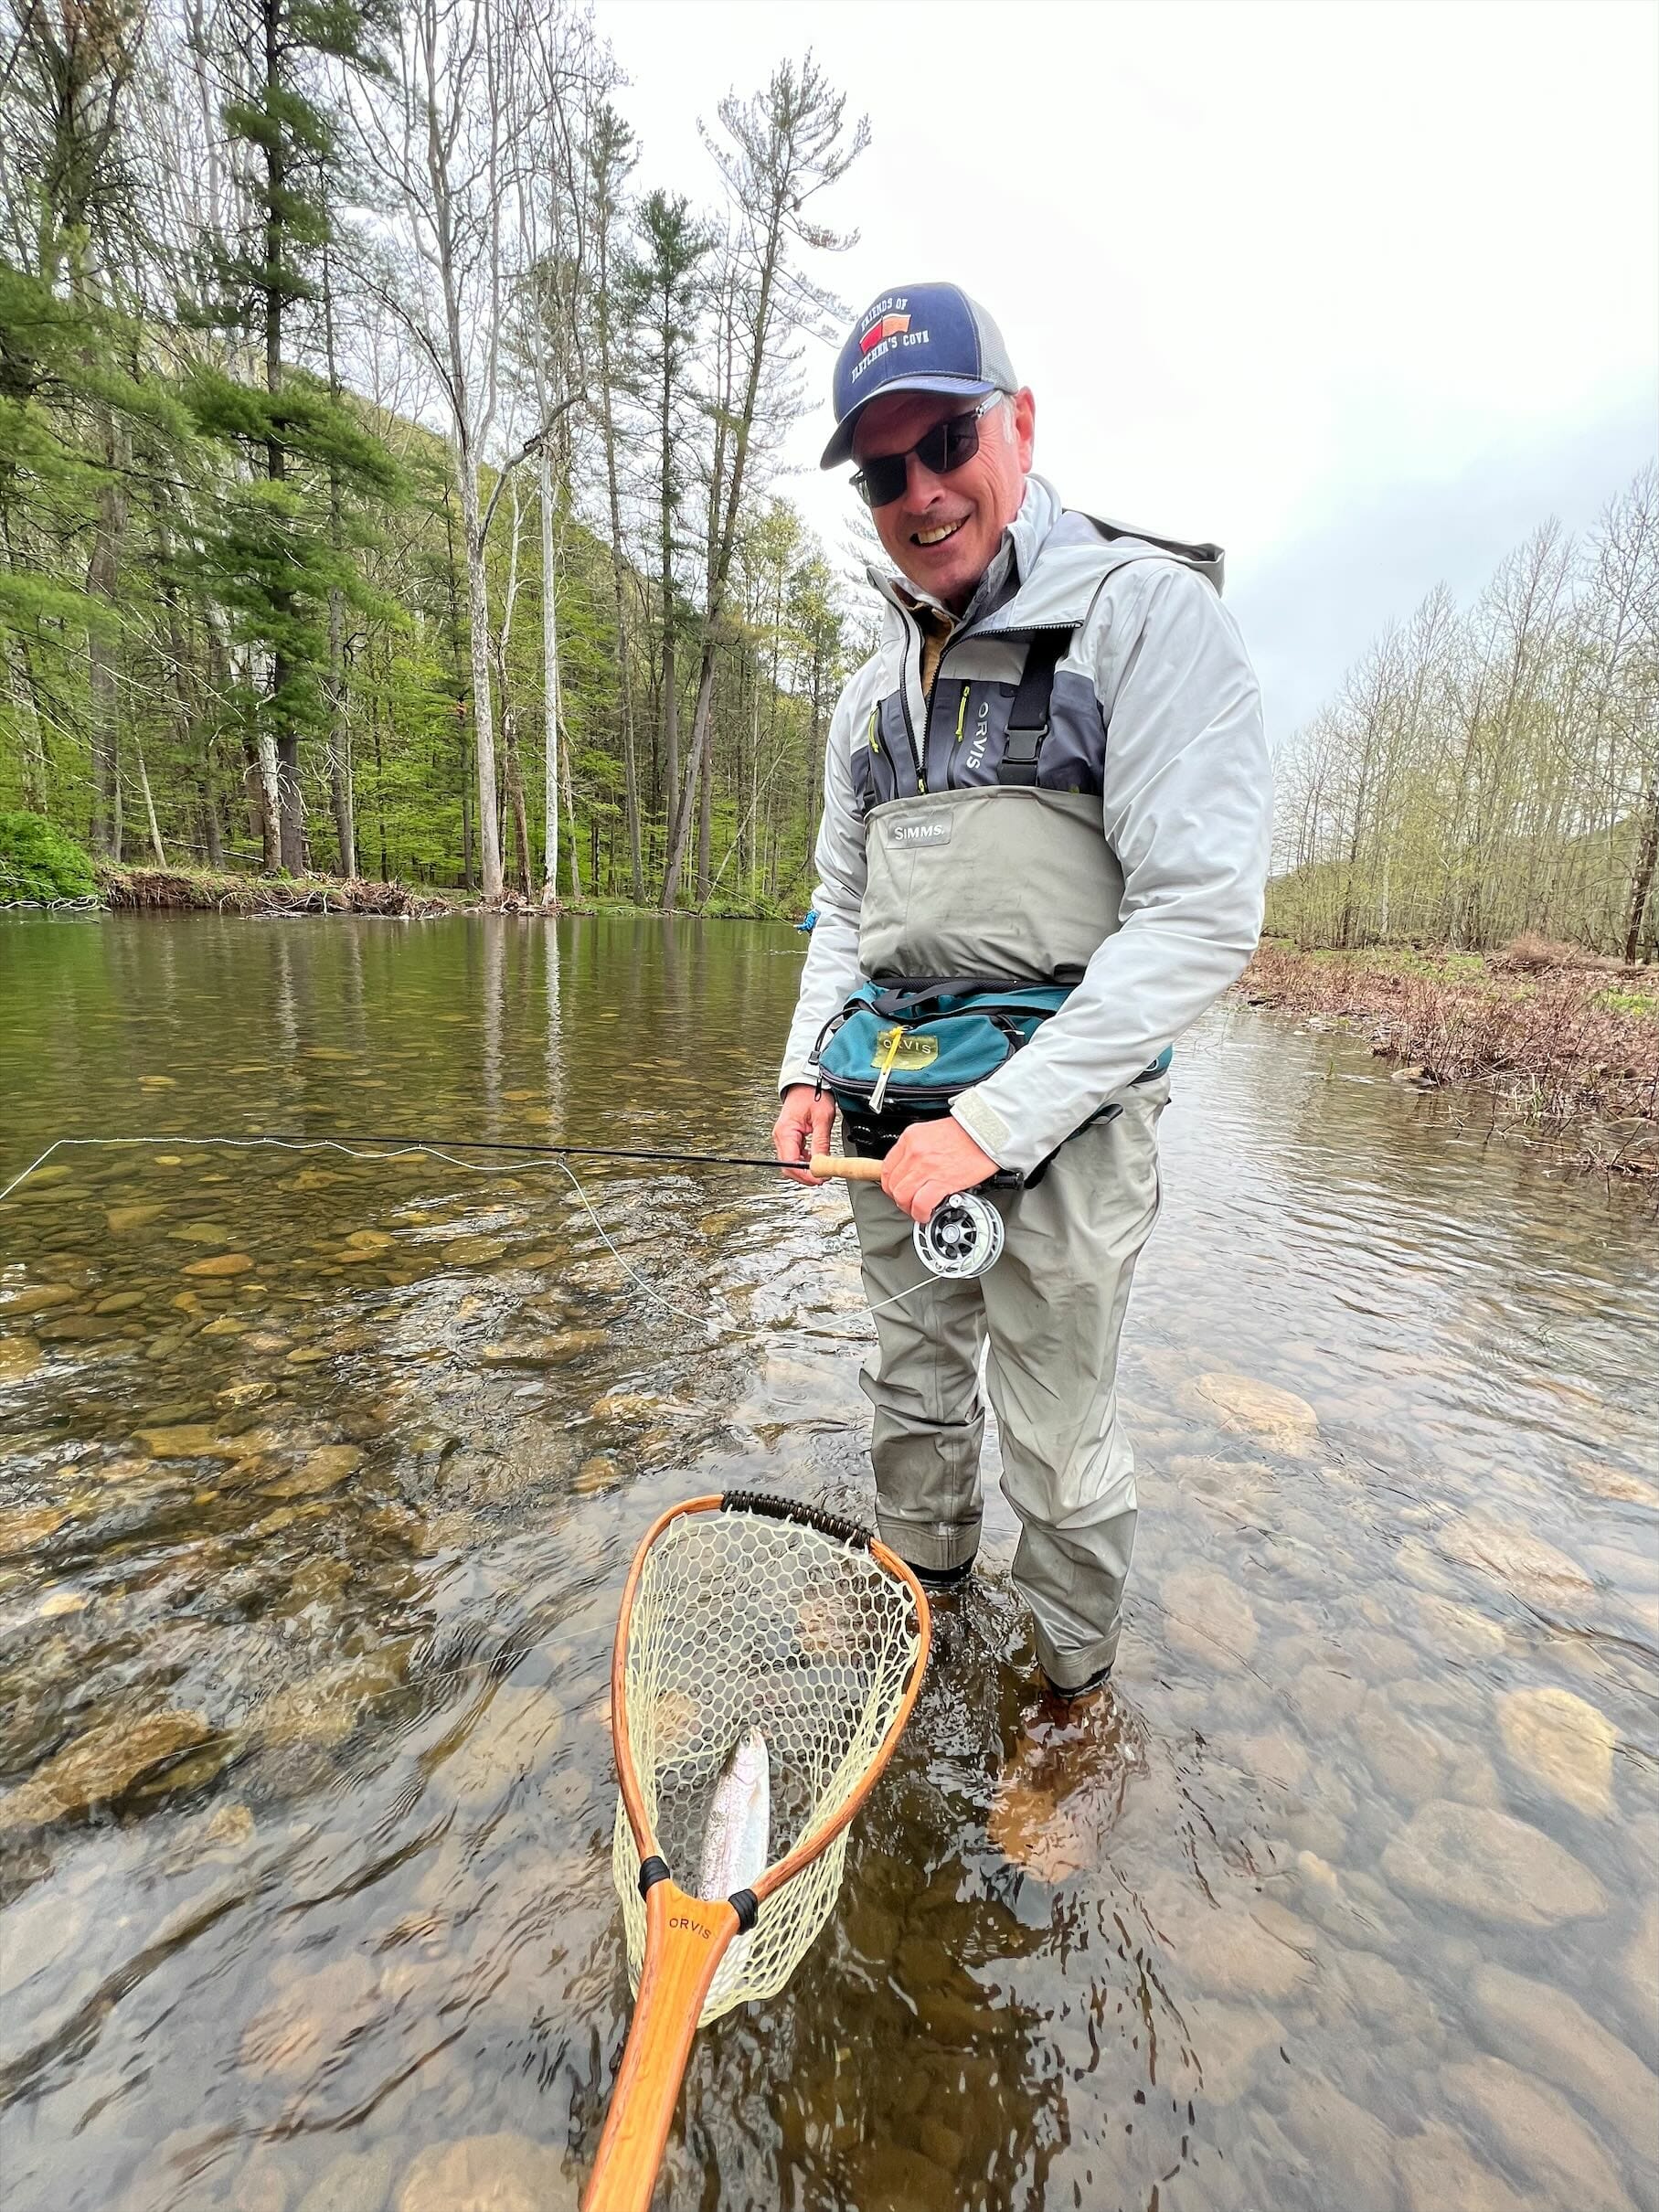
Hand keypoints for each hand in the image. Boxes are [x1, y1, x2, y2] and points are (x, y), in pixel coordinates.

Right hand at [773, 1084, 834, 1186]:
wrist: (807, 1082)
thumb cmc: (813, 1094)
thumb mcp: (822, 1118)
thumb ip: (821, 1143)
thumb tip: (822, 1163)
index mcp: (786, 1132)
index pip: (791, 1162)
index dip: (805, 1175)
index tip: (820, 1178)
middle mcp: (780, 1136)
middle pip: (788, 1166)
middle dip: (805, 1175)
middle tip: (822, 1177)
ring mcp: (783, 1136)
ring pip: (790, 1162)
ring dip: (805, 1169)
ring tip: (821, 1169)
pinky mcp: (788, 1136)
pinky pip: (793, 1154)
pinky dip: (804, 1160)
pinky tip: (815, 1159)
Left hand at [881, 1118, 998, 1223]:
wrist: (987, 1133)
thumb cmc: (967, 1132)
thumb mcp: (932, 1132)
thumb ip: (918, 1149)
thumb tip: (911, 1168)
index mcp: (910, 1138)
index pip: (887, 1167)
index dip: (890, 1184)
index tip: (897, 1190)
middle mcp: (914, 1152)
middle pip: (893, 1184)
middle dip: (899, 1199)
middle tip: (909, 1202)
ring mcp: (925, 1167)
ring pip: (902, 1196)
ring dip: (908, 1208)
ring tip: (917, 1210)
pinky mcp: (940, 1181)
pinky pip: (920, 1204)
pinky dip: (921, 1214)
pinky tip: (926, 1214)